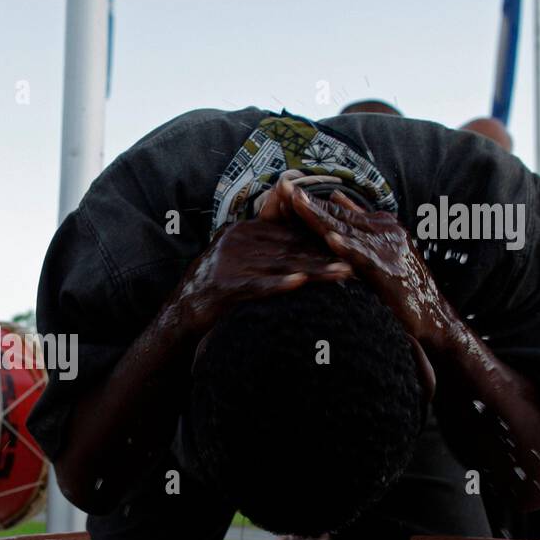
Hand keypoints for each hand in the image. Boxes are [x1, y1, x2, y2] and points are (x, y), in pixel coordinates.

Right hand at [175, 215, 351, 334]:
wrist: (181, 311)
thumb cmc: (217, 286)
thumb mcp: (239, 257)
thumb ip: (266, 244)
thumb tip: (298, 244)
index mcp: (245, 229)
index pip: (291, 233)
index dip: (321, 242)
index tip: (350, 249)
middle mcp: (238, 239)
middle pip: (292, 248)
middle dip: (327, 256)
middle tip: (358, 263)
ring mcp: (231, 261)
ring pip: (283, 264)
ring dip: (316, 270)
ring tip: (344, 275)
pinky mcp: (225, 284)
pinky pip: (258, 284)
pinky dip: (280, 284)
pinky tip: (300, 283)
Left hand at [291, 188, 448, 343]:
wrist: (431, 314)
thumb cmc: (402, 283)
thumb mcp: (380, 248)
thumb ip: (358, 222)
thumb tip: (335, 196)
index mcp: (380, 224)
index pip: (338, 209)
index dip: (312, 200)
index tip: (286, 189)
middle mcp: (384, 230)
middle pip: (339, 215)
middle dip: (310, 202)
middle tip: (284, 188)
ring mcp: (387, 248)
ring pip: (346, 230)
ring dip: (320, 217)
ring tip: (298, 204)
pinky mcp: (388, 269)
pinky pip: (363, 257)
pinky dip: (347, 247)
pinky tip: (330, 239)